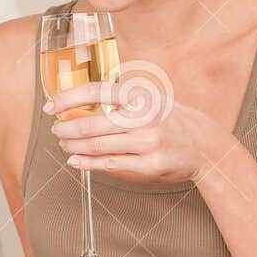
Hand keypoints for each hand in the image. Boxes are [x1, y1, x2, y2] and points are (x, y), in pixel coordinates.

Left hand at [46, 76, 227, 186]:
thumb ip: (121, 99)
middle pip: (92, 123)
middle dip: (67, 129)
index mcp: (140, 96)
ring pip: (98, 146)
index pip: (95, 91)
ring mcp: (148, 142)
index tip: (51, 107)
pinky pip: (110, 164)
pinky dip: (88, 163)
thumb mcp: (150, 99)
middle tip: (56, 131)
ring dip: (74, 146)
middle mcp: (144, 117)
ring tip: (65, 145)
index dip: (68, 99)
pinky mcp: (150, 165)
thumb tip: (79, 104)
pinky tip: (76, 161)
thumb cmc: (171, 120)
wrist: (205, 145)